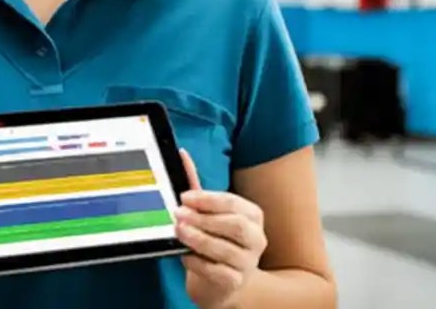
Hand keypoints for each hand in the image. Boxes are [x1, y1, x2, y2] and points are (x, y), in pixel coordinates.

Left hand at [174, 150, 266, 308]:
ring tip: (179, 231)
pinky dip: (198, 263)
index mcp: (252, 215)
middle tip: (178, 214)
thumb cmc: (214, 240)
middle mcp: (256, 238)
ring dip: (199, 238)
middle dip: (204, 218)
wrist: (220, 281)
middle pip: (235, 225)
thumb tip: (181, 154)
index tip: (184, 197)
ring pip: (226, 249)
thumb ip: (196, 188)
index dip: (208, 199)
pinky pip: (217, 272)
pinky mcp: (236, 282)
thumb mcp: (207, 214)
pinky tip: (184, 255)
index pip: (233, 203)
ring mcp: (248, 262)